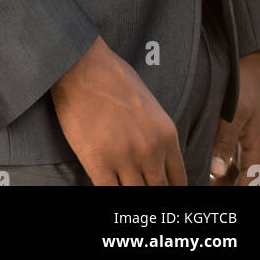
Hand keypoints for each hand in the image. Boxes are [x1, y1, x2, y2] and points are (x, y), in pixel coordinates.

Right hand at [50, 36, 186, 184]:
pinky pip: (109, 193)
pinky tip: (107, 186)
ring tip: (124, 187)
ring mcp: (124, 157)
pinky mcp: (97, 161)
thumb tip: (157, 156)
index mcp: (166, 135)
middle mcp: (150, 150)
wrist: (81, 63)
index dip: (170, 191)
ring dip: (130, 193)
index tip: (161, 190)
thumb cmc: (112, 75)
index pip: (178, 181)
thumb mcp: (149, 103)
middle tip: (142, 189)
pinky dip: (109, 193)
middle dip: (151, 193)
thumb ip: (156, 133)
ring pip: (135, 196)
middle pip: (158, 192)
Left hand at [210, 50, 259, 185]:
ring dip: (222, 178)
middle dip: (222, 187)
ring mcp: (254, 143)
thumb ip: (224, 142)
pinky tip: (204, 161)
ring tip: (197, 176)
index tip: (203, 192)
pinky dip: (223, 165)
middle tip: (195, 183)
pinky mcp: (247, 134)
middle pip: (243, 182)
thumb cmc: (245, 84)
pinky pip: (237, 160)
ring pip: (239, 173)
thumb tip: (216, 173)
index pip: (248, 187)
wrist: (255, 59)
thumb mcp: (233, 112)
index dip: (228, 192)